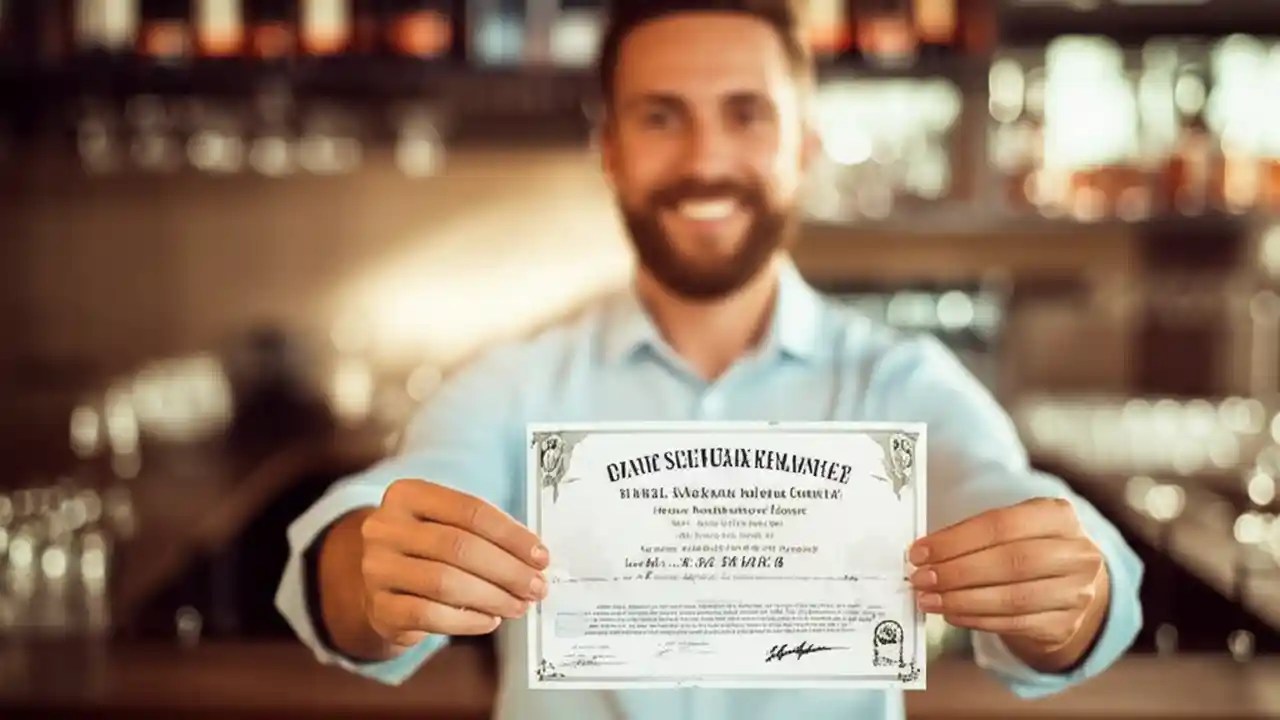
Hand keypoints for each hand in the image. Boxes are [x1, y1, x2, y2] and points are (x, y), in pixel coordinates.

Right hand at [359, 479, 549, 649]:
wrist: (379, 584)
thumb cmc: (427, 550)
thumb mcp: (446, 525)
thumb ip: (484, 533)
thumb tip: (534, 559)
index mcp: (407, 494)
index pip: (470, 511)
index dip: (511, 535)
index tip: (541, 556)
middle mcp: (385, 527)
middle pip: (459, 547)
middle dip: (507, 570)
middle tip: (536, 586)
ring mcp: (376, 569)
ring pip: (445, 583)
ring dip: (493, 597)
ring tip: (519, 605)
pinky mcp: (379, 609)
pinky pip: (430, 616)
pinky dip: (468, 621)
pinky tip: (490, 620)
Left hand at [908, 498, 1108, 668]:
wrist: (1068, 584)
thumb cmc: (1027, 548)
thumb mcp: (1012, 529)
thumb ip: (973, 535)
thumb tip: (924, 554)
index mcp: (1058, 516)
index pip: (1001, 525)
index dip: (955, 540)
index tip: (920, 552)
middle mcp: (1077, 553)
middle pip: (1011, 562)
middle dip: (957, 572)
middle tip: (921, 578)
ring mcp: (1077, 592)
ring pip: (1013, 598)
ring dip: (962, 600)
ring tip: (929, 599)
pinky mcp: (1065, 625)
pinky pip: (1014, 623)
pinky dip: (976, 619)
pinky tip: (952, 614)